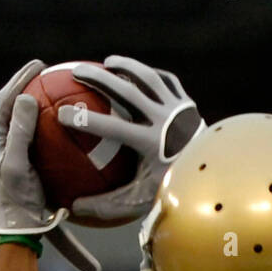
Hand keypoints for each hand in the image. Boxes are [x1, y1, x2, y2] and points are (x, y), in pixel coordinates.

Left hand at [0, 59, 100, 270]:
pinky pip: (41, 151)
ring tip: (57, 96)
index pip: (4, 101)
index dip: (20, 79)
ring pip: (26, 130)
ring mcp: (11, 164)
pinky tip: (70, 136)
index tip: (39, 65)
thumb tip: (27, 98)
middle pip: (14, 111)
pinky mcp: (24, 178)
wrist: (14, 239)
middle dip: (30, 89)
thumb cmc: (13, 205)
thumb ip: (20, 132)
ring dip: (40, 111)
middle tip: (48, 73)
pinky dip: (53, 139)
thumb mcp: (15, 166)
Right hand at [59, 56, 203, 223]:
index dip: (86, 120)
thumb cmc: (170, 191)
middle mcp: (165, 120)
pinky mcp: (187, 101)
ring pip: (149, 77)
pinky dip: (149, 75)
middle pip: (128, 91)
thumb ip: (106, 205)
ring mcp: (178, 108)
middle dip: (99, 78)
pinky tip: (135, 72)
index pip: (112, 128)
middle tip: (76, 71)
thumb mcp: (138, 201)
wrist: (210, 176)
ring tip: (107, 62)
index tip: (62, 114)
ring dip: (126, 67)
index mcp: (151, 143)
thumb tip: (73, 208)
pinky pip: (166, 81)